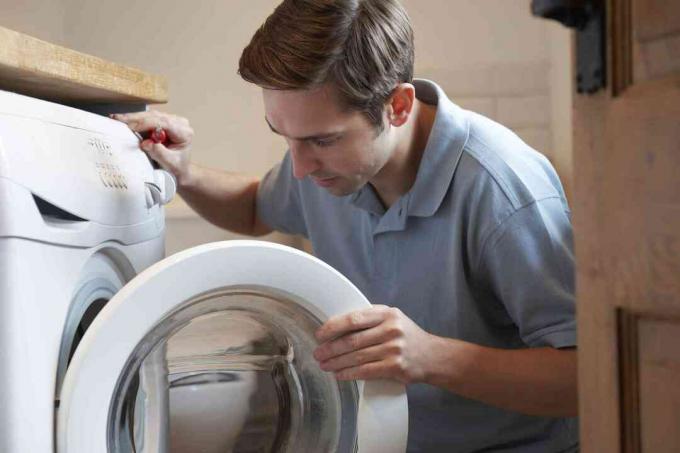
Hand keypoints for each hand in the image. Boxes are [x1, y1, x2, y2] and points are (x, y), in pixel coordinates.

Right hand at [111, 110, 193, 185]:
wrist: (180, 169)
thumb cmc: (177, 167)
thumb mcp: (170, 163)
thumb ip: (159, 153)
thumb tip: (146, 143)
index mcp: (184, 133)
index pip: (165, 123)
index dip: (147, 123)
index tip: (132, 127)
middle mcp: (179, 123)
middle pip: (156, 116)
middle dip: (136, 118)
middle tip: (119, 119)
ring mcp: (171, 121)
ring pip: (151, 115)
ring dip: (133, 117)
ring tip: (117, 118)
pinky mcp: (163, 122)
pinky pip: (148, 118)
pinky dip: (136, 120)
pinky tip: (124, 120)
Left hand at [313, 305, 432, 383]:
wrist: (432, 356)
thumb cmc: (406, 336)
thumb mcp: (392, 319)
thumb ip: (370, 319)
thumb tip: (337, 327)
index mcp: (387, 314)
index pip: (354, 319)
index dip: (333, 327)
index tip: (320, 334)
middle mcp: (390, 329)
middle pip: (352, 340)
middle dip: (331, 348)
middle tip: (318, 354)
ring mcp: (393, 349)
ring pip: (357, 357)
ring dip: (336, 362)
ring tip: (324, 365)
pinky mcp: (395, 367)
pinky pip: (366, 371)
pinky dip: (349, 373)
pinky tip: (339, 374)